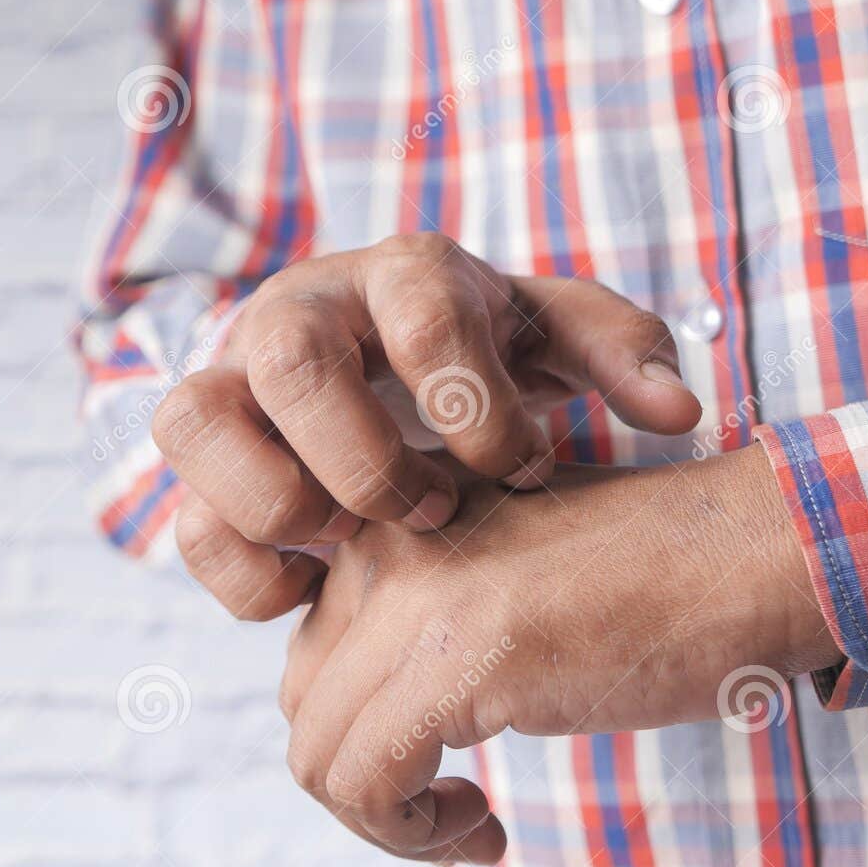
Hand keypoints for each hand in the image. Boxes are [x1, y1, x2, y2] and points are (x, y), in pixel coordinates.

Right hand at [152, 233, 701, 620]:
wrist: (386, 371)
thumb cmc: (482, 356)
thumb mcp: (558, 339)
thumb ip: (620, 355)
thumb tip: (677, 412)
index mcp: (396, 274)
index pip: (417, 308)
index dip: (472, 402)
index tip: (526, 469)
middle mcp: (294, 314)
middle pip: (288, 357)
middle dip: (368, 456)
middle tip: (433, 513)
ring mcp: (230, 386)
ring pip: (193, 425)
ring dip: (284, 505)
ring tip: (361, 549)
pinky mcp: (203, 470)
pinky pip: (190, 526)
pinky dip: (253, 578)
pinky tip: (325, 592)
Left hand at [278, 446, 840, 863]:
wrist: (758, 554)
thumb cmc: (657, 579)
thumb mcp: (504, 581)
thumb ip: (422, 627)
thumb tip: (362, 729)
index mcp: (390, 522)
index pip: (313, 659)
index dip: (362, 735)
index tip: (437, 770)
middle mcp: (381, 548)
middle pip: (307, 712)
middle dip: (370, 789)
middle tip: (455, 814)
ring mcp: (410, 600)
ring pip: (321, 760)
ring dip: (389, 823)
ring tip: (471, 825)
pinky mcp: (452, 663)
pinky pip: (365, 786)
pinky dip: (410, 835)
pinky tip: (482, 827)